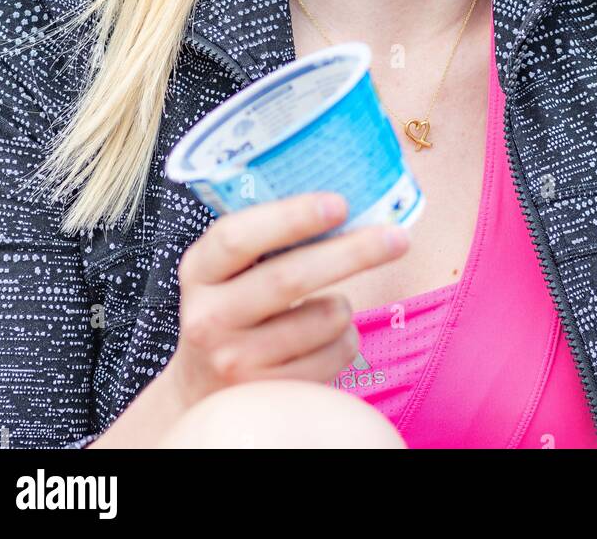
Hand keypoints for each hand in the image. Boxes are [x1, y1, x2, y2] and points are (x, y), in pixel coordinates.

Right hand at [162, 192, 408, 412]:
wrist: (202, 391)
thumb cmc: (236, 307)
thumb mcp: (230, 270)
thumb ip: (267, 237)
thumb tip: (344, 201)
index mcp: (200, 270)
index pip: (238, 237)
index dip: (291, 217)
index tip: (340, 203)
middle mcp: (208, 317)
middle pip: (290, 278)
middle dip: (352, 252)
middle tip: (397, 236)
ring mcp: (235, 361)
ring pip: (324, 319)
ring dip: (345, 305)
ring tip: (333, 303)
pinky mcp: (267, 395)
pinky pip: (334, 355)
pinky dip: (346, 339)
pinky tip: (327, 338)